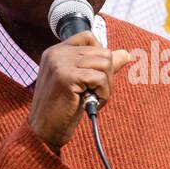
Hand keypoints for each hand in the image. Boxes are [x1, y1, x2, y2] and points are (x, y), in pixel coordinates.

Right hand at [27, 30, 132, 154]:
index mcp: (56, 52)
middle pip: (103, 52)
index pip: (88, 37)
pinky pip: (100, 78)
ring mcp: (60, 63)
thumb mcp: (82, 83)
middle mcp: (56, 53)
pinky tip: (90, 102)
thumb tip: (126, 54)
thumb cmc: (62, 109)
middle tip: (95, 93)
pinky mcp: (66, 77)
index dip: (100, 55)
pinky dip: (102, 94)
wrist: (43, 131)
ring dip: (106, 86)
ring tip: (91, 98)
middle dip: (107, 76)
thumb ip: (100, 66)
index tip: (94, 77)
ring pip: (105, 64)